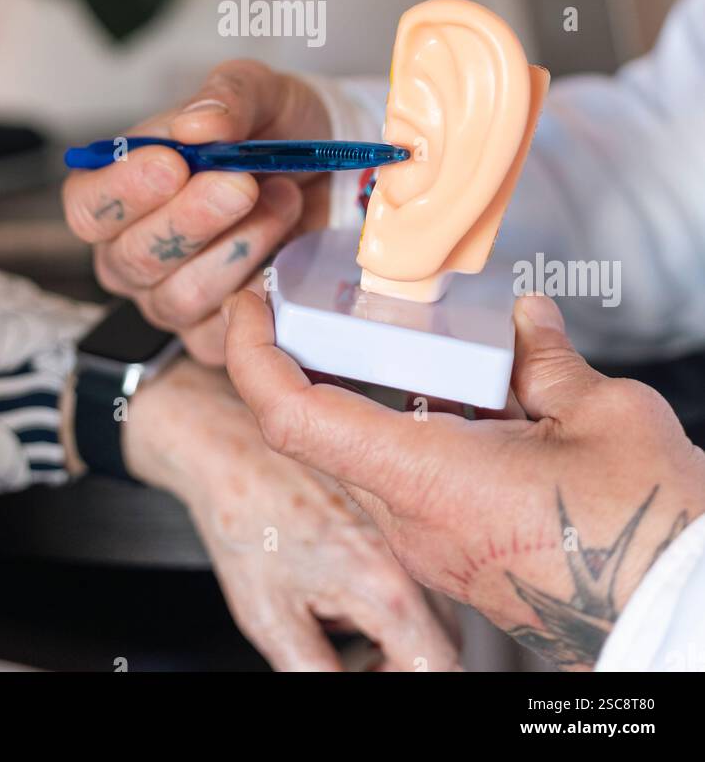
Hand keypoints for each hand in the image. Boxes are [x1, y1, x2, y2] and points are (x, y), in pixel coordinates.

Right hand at [62, 60, 330, 363]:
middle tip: (241, 184)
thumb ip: (225, 98)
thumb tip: (196, 126)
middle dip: (190, 220)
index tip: (173, 164)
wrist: (331, 171)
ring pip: (180, 295)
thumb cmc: (273, 132)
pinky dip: (261, 288)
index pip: (86, 207)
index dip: (123, 191)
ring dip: (238, 247)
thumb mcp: (257, 92)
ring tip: (282, 200)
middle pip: (132, 258)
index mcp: (118, 191)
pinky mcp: (215, 333)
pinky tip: (288, 249)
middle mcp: (132, 252)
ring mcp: (170, 298)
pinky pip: (225, 330)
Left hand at [125, 358, 461, 671]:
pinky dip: (388, 598)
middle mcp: (408, 551)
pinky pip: (414, 571)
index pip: (438, 664)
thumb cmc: (243, 519)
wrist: (226, 448)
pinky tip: (341, 593)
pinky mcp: (391, 511)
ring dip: (398, 632)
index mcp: (386, 585)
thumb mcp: (272, 622)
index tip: (369, 673)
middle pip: (442, 638)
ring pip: (430, 605)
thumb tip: (336, 687)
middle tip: (355, 664)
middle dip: (403, 661)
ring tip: (342, 631)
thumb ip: (316, 672)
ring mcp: (403, 527)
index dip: (405, 680)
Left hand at [225, 288, 704, 668]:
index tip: (251, 306)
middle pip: (330, 427)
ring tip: (436, 343)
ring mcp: (433, 545)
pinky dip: (426, 429)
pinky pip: (415, 480)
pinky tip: (480, 401)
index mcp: (426, 476)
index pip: (294, 415)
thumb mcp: (599, 413)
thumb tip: (525, 321)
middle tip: (340, 301)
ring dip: (388, 393)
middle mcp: (412, 519)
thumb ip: (545, 359)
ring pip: (377, 451)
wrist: (677, 610)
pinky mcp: (457, 555)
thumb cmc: (643, 527)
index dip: (254, 354)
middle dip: (328, 359)